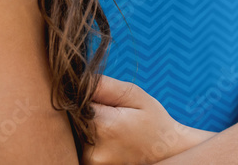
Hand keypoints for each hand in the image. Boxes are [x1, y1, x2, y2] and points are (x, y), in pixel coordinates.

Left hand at [82, 76, 207, 164]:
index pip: (73, 103)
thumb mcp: (135, 96)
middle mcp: (91, 150)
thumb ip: (104, 86)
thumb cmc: (153, 121)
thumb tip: (76, 80)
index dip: (83, 96)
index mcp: (103, 127)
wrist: (166, 152)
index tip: (99, 98)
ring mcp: (89, 163)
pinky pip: (78, 147)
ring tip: (111, 127)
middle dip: (83, 112)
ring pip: (73, 134)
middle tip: (109, 114)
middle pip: (70, 121)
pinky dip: (88, 140)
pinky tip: (107, 138)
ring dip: (85, 126)